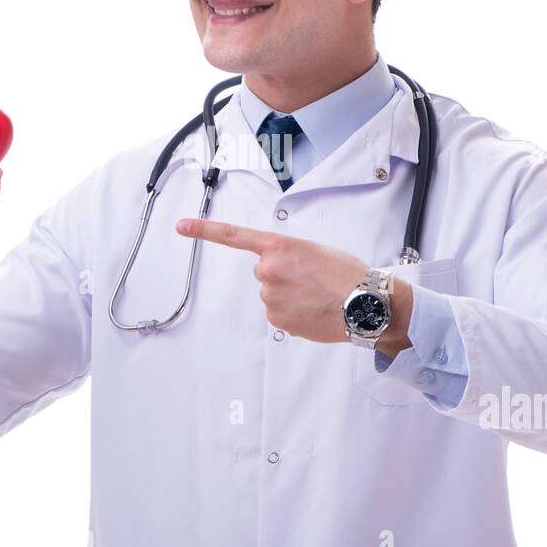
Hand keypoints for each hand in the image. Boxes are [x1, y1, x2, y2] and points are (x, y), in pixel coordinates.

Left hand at [175, 218, 413, 354]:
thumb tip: (278, 271)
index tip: (180, 226)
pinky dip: (294, 312)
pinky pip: (279, 313)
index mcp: (279, 245)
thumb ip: (289, 254)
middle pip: (265, 271)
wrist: (367, 304)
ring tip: (318, 295)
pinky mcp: (277, 319)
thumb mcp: (316, 250)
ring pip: (273, 294)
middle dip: (283, 274)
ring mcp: (270, 296)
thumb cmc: (349, 274)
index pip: (234, 235)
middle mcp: (268, 269)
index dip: (204, 230)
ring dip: (290, 295)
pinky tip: (315, 310)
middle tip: (312, 278)